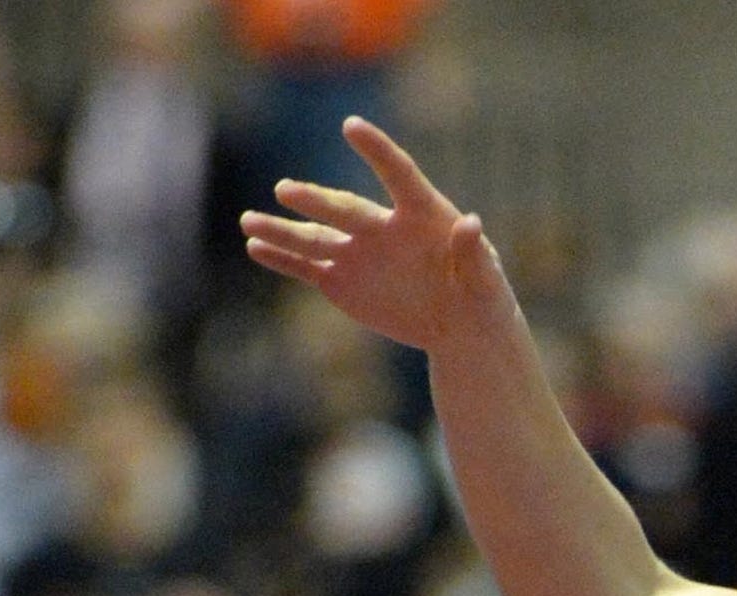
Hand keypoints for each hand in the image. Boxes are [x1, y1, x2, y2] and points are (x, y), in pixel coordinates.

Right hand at [241, 118, 514, 355]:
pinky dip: (281, 257)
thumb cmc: (482, 297)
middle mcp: (382, 228)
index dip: (377, 151)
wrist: (461, 329)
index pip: (398, 174)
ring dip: (282, 230)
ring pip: (314, 237)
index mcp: (422, 215)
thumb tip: (470, 223)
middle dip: (316, 202)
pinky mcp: (341, 281)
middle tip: (285, 191)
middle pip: (344, 210)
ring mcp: (358, 253)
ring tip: (249, 221)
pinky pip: (306, 267)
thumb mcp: (487, 282)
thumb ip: (475, 254)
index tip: (352, 126)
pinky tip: (255, 245)